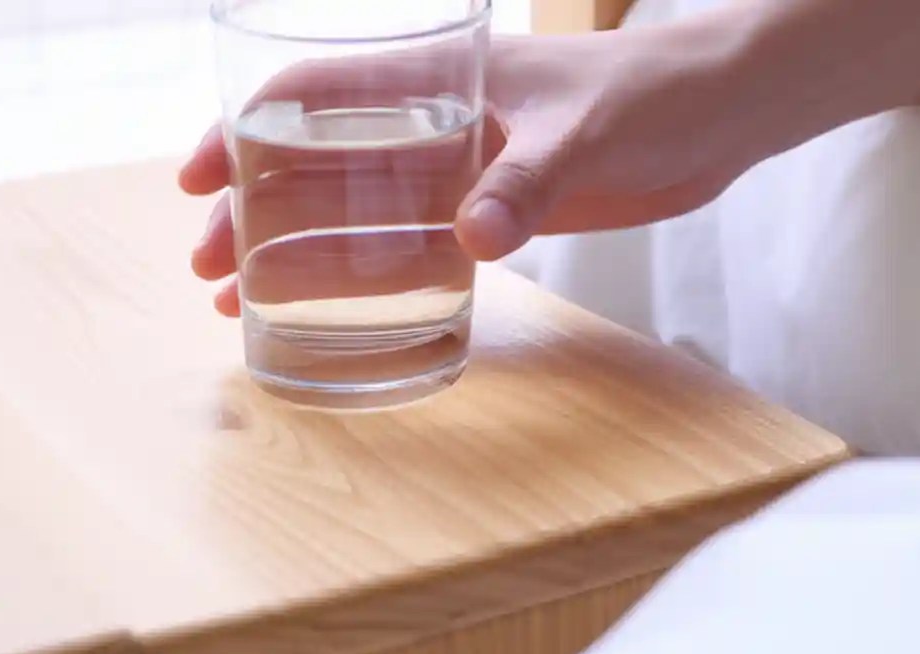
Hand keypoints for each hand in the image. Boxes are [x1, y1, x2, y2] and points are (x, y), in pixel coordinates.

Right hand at [181, 15, 757, 316]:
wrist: (721, 112)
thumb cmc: (652, 93)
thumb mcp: (585, 132)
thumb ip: (528, 180)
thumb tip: (474, 241)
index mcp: (436, 79)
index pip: (313, 91)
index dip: (243, 128)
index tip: (198, 176)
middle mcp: (431, 124)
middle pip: (314, 160)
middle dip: (254, 207)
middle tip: (210, 264)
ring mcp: (456, 170)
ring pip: (351, 209)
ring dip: (294, 250)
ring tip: (240, 300)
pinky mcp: (491, 211)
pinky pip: (408, 244)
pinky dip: (367, 275)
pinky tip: (333, 309)